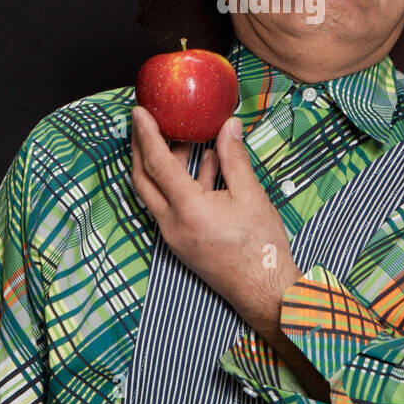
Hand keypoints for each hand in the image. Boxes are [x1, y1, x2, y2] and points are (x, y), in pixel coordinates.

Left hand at [130, 106, 301, 334]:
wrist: (264, 292)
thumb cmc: (261, 248)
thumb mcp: (251, 196)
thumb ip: (234, 158)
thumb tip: (229, 126)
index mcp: (188, 210)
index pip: (157, 164)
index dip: (147, 134)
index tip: (139, 112)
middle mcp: (172, 224)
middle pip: (143, 179)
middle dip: (141, 148)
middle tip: (145, 122)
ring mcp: (174, 235)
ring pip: (156, 193)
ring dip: (163, 165)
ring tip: (182, 137)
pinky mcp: (182, 241)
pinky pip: (172, 205)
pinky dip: (180, 182)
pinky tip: (204, 165)